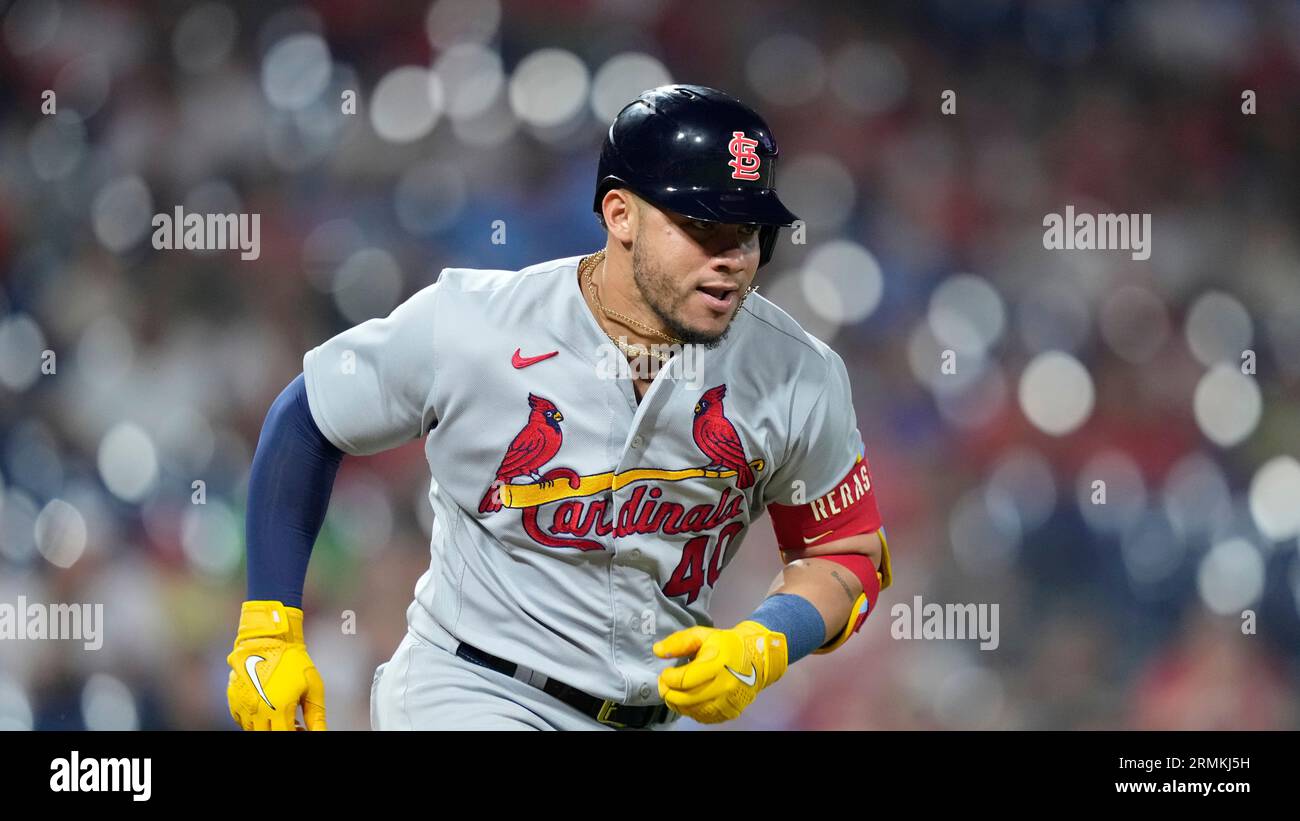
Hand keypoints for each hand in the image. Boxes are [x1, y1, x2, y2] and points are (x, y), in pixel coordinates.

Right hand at [226, 601, 326, 730]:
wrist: (268, 638)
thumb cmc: (294, 660)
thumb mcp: (312, 687)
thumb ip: (316, 715)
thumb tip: (321, 733)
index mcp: (278, 709)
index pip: (284, 736)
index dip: (295, 734)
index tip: (301, 727)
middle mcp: (257, 711)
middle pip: (267, 734)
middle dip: (281, 730)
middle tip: (294, 722)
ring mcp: (242, 706)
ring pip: (253, 730)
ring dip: (267, 726)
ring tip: (282, 714)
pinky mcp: (233, 699)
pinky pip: (242, 720)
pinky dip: (255, 719)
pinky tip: (268, 708)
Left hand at [653, 620, 787, 723]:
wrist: (757, 659)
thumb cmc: (727, 645)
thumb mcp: (703, 635)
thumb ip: (679, 641)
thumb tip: (658, 651)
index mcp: (718, 664)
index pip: (684, 679)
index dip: (668, 678)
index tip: (665, 673)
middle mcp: (725, 686)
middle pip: (686, 698)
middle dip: (669, 692)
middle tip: (665, 684)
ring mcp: (728, 702)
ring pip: (693, 711)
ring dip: (678, 703)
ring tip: (674, 692)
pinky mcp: (730, 712)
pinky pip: (703, 717)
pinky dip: (691, 710)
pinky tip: (689, 699)